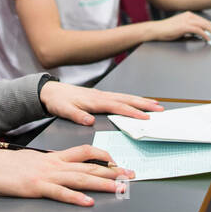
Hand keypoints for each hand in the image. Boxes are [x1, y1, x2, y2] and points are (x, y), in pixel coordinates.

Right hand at [0, 143, 134, 206]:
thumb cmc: (9, 166)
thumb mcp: (34, 160)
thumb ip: (51, 164)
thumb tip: (66, 169)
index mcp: (55, 157)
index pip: (86, 152)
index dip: (104, 156)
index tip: (119, 162)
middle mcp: (55, 164)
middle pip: (90, 166)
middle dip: (112, 171)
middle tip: (131, 175)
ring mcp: (47, 175)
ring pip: (80, 178)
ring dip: (102, 183)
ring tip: (119, 188)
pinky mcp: (36, 187)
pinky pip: (59, 193)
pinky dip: (75, 198)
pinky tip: (88, 202)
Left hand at [39, 80, 163, 125]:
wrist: (50, 91)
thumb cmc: (58, 101)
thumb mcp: (64, 110)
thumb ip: (77, 115)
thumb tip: (88, 120)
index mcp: (95, 101)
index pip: (118, 107)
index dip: (133, 112)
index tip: (145, 117)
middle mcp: (101, 96)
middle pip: (127, 99)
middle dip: (144, 104)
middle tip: (160, 108)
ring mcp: (102, 95)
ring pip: (125, 97)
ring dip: (141, 101)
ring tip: (155, 104)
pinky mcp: (100, 96)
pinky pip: (120, 97)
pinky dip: (132, 99)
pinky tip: (137, 102)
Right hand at [149, 11, 210, 41]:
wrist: (156, 30)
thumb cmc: (167, 30)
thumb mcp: (182, 29)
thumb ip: (191, 30)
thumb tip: (201, 36)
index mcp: (189, 15)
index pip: (205, 21)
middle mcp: (189, 15)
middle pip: (207, 22)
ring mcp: (186, 20)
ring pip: (205, 25)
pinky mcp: (184, 26)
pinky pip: (198, 30)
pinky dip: (205, 35)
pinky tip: (208, 40)